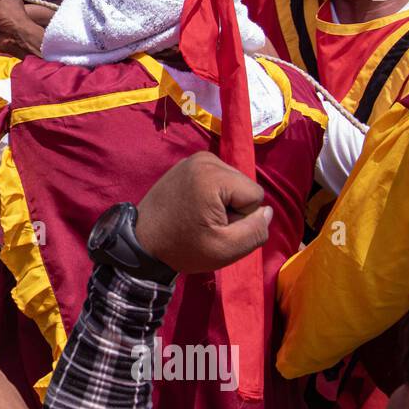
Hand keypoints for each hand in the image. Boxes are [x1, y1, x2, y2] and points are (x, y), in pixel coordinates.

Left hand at [134, 151, 271, 273]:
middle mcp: (204, 159)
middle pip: (244, 186)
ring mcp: (194, 159)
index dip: (241, 218)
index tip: (214, 228)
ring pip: (233, 184)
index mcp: (213, 175)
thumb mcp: (226, 249)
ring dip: (222, 203)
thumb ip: (256, 230)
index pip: (255, 196)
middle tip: (205, 224)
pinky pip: (218, 181)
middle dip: (232, 208)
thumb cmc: (182, 248)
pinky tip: (192, 208)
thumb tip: (267, 211)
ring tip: (197, 217)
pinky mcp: (187, 164)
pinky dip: (211, 196)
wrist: (141, 243)